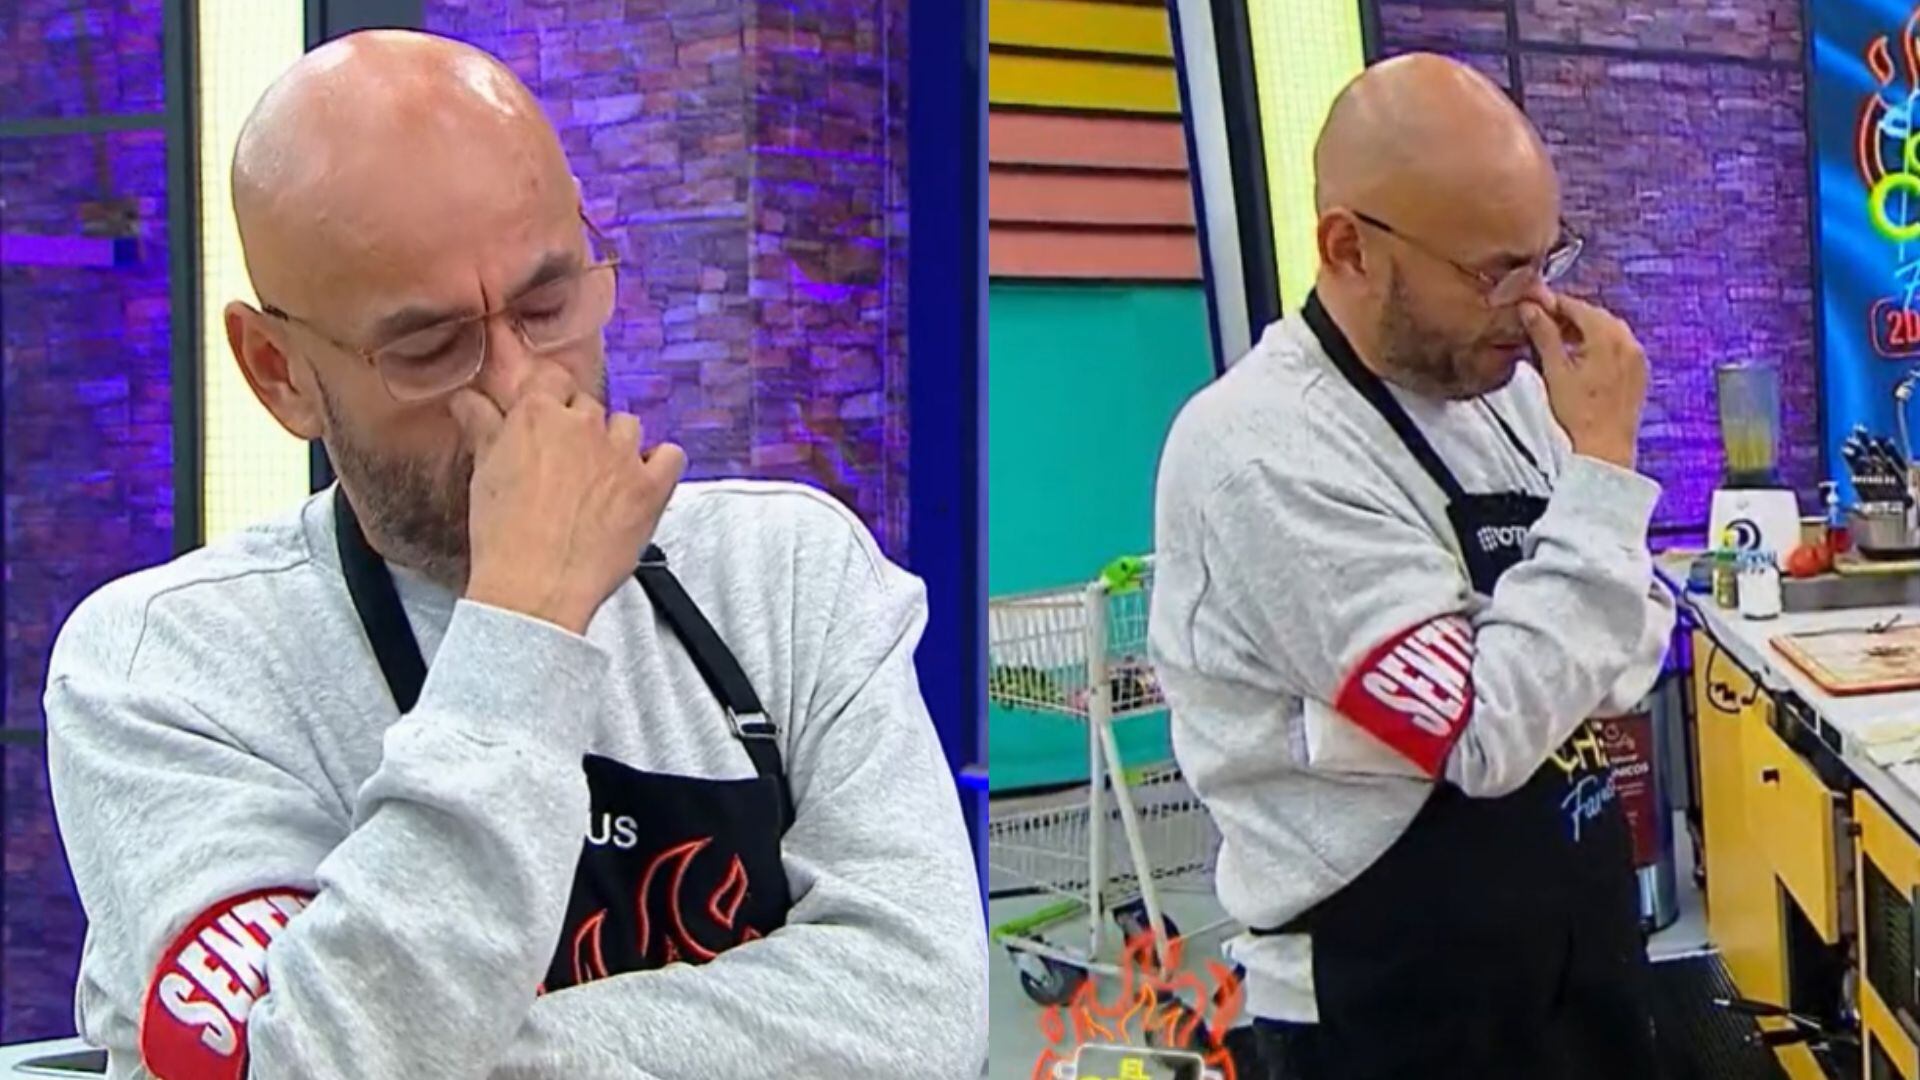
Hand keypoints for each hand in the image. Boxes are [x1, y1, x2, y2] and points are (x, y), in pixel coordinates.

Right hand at [450, 368, 686, 634]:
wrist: (536, 585)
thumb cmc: (503, 534)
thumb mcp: (484, 472)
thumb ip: (483, 426)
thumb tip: (468, 399)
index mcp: (539, 415)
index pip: (551, 379)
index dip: (550, 399)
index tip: (547, 417)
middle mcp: (584, 425)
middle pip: (588, 405)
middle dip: (578, 428)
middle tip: (566, 462)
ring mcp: (622, 455)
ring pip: (628, 425)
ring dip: (617, 442)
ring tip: (602, 474)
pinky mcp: (651, 487)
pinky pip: (670, 455)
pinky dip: (660, 463)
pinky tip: (644, 479)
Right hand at [1520, 296, 1647, 469]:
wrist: (1605, 448)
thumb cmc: (1581, 416)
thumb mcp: (1554, 370)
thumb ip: (1543, 334)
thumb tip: (1531, 309)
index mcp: (1608, 337)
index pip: (1577, 306)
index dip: (1553, 304)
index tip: (1535, 307)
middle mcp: (1628, 342)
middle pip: (1594, 315)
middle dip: (1569, 317)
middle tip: (1543, 325)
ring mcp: (1637, 357)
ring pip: (1608, 330)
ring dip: (1585, 331)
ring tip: (1561, 345)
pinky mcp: (1639, 372)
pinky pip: (1619, 346)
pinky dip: (1600, 345)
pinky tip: (1582, 360)